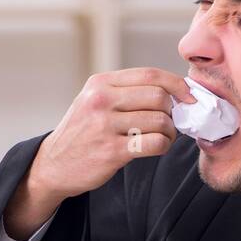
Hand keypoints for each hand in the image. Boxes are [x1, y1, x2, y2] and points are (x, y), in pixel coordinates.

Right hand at [3, 67, 193, 237]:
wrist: (52, 165)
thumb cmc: (80, 133)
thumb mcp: (92, 101)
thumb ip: (124, 92)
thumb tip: (171, 91)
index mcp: (100, 84)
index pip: (150, 75)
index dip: (177, 84)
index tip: (188, 96)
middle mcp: (101, 101)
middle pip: (158, 96)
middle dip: (172, 110)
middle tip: (170, 121)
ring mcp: (105, 126)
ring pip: (160, 120)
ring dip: (169, 131)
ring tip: (161, 136)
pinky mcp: (112, 151)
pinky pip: (154, 143)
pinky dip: (163, 145)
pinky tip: (156, 147)